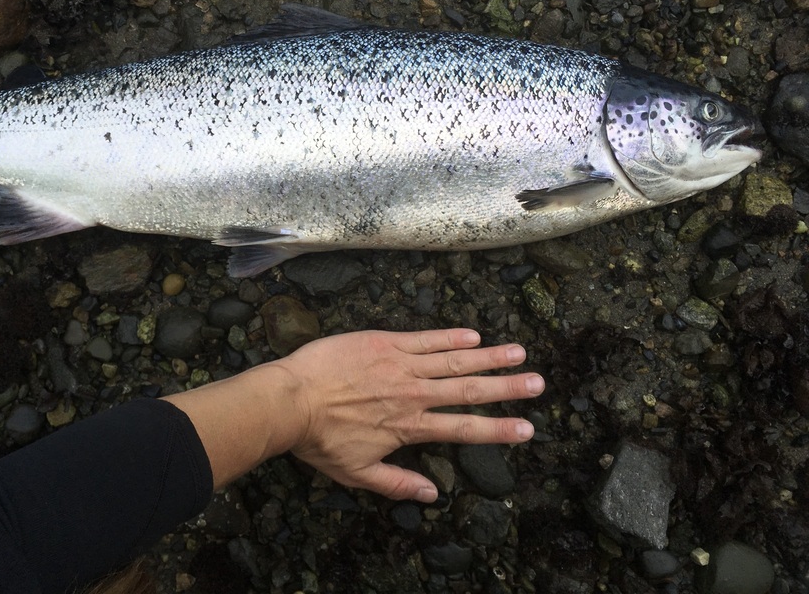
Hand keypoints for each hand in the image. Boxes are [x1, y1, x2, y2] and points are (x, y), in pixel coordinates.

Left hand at [166, 327, 542, 503]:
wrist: (291, 400)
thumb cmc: (319, 439)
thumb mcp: (357, 474)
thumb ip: (398, 483)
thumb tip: (433, 494)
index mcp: (409, 426)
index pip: (463, 429)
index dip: (498, 429)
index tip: (527, 429)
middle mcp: (413, 394)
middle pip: (468, 391)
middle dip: (506, 388)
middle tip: (538, 384)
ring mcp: (400, 365)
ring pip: (453, 360)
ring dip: (488, 357)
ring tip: (518, 353)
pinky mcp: (384, 343)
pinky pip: (424, 338)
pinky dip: (450, 336)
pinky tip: (473, 334)